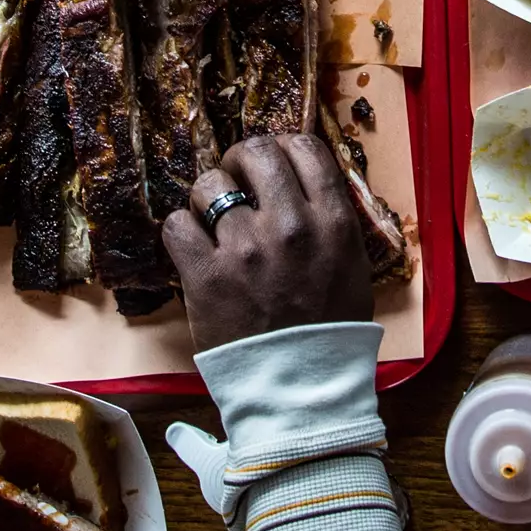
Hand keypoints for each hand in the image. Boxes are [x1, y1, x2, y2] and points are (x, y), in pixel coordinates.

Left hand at [163, 134, 373, 350]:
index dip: (283, 145)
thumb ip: (333, 221)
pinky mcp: (206, 275)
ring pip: (210, 185)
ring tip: (213, 219)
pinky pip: (178, 224)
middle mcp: (291, 226)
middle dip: (241, 159)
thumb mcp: (352, 265)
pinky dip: (182, 230)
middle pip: (255, 152)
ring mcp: (246, 249)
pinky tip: (194, 246)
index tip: (273, 160)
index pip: (304, 148)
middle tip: (236, 177)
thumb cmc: (330, 328)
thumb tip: (307, 184)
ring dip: (209, 197)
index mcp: (333, 222)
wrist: (301, 384)